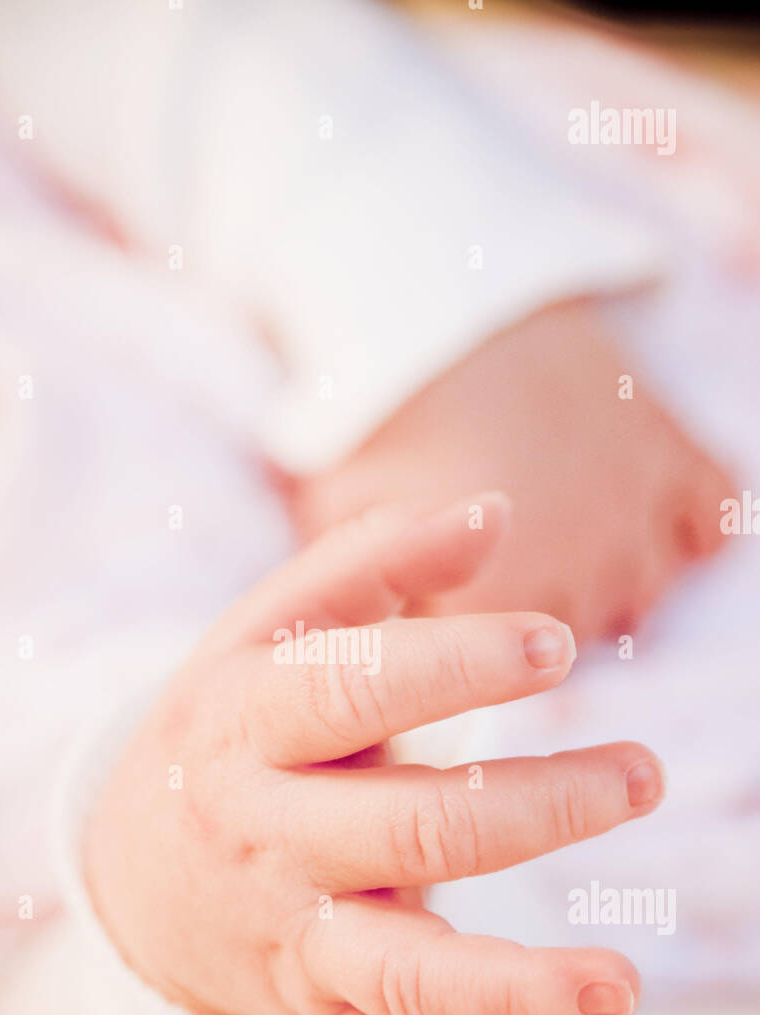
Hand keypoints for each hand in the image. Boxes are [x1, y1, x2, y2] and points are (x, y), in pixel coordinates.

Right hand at [84, 493, 663, 1014]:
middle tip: (638, 777)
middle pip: (407, 832)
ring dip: (509, 988)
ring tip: (617, 986)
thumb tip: (489, 515)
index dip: (457, 666)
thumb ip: (373, 564)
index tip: (558, 646)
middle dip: (527, 809)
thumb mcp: (264, 630)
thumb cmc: (227, 722)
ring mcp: (296, 937)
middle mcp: (272, 838)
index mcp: (250, 726)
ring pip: (401, 974)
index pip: (355, 691)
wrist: (129, 857)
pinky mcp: (318, 1011)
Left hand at [284, 299, 731, 644]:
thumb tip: (368, 643)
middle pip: (577, 636)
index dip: (470, 660)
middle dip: (533, 623)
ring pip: (644, 589)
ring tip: (559, 556)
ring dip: (605, 582)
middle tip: (498, 585)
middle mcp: (581, 564)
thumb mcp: (342, 507)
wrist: (450, 300)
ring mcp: (634, 509)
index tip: (444, 622)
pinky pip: (711, 513)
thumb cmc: (385, 413)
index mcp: (500, 595)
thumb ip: (362, 595)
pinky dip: (692, 527)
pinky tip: (650, 524)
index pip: (505, 675)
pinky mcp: (671, 453)